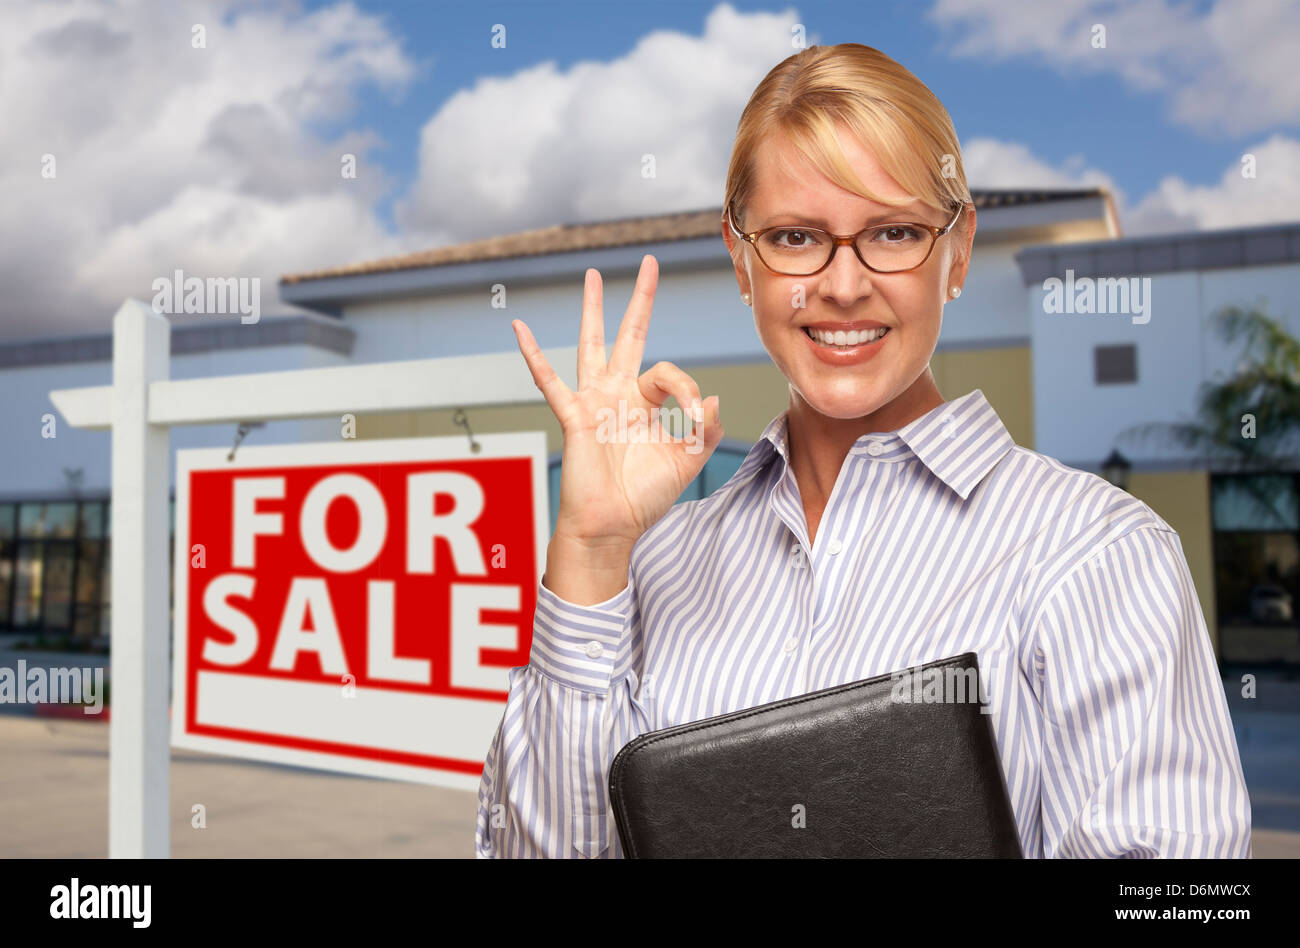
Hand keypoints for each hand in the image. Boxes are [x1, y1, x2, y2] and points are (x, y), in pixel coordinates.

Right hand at [512, 254, 722, 551]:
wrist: (611, 526)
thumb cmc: (643, 497)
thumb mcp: (687, 460)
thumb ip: (705, 428)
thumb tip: (712, 396)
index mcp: (644, 405)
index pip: (668, 373)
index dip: (686, 388)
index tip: (696, 413)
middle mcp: (617, 395)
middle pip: (629, 336)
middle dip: (640, 301)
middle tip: (649, 263)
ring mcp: (593, 401)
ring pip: (592, 345)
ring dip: (592, 311)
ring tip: (593, 276)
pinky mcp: (573, 416)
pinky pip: (549, 381)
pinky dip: (534, 355)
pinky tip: (520, 328)